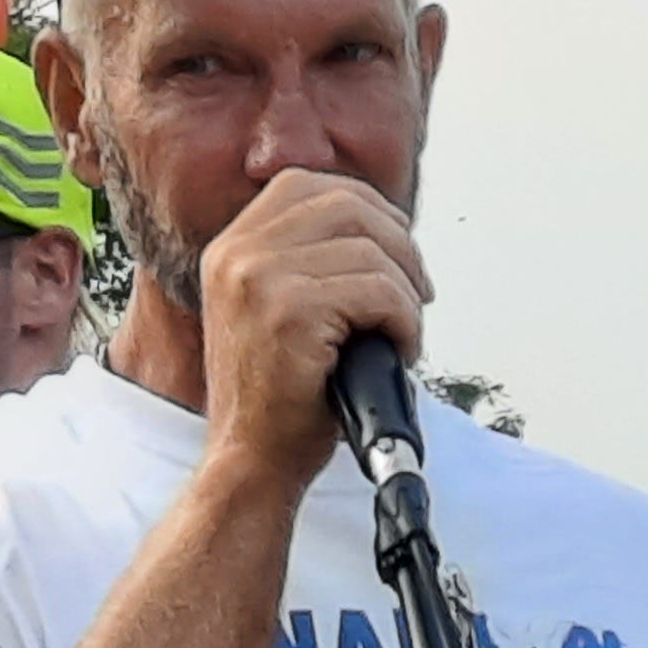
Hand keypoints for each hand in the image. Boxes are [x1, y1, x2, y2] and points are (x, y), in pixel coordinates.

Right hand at [189, 168, 427, 489]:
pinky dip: (405, 322)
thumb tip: (384, 230)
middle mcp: (237, 254)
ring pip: (372, 251)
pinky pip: (380, 292)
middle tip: (417, 294)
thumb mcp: (275, 310)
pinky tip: (398, 351)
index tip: (394, 250)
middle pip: (348, 206)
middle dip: (400, 247)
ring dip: (407, 294)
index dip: (367, 209)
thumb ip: (307, 262)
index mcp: (230, 247)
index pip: (308, 185)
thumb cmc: (277, 399)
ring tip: (401, 334)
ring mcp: (259, 279)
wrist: (251, 462)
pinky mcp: (290, 313)